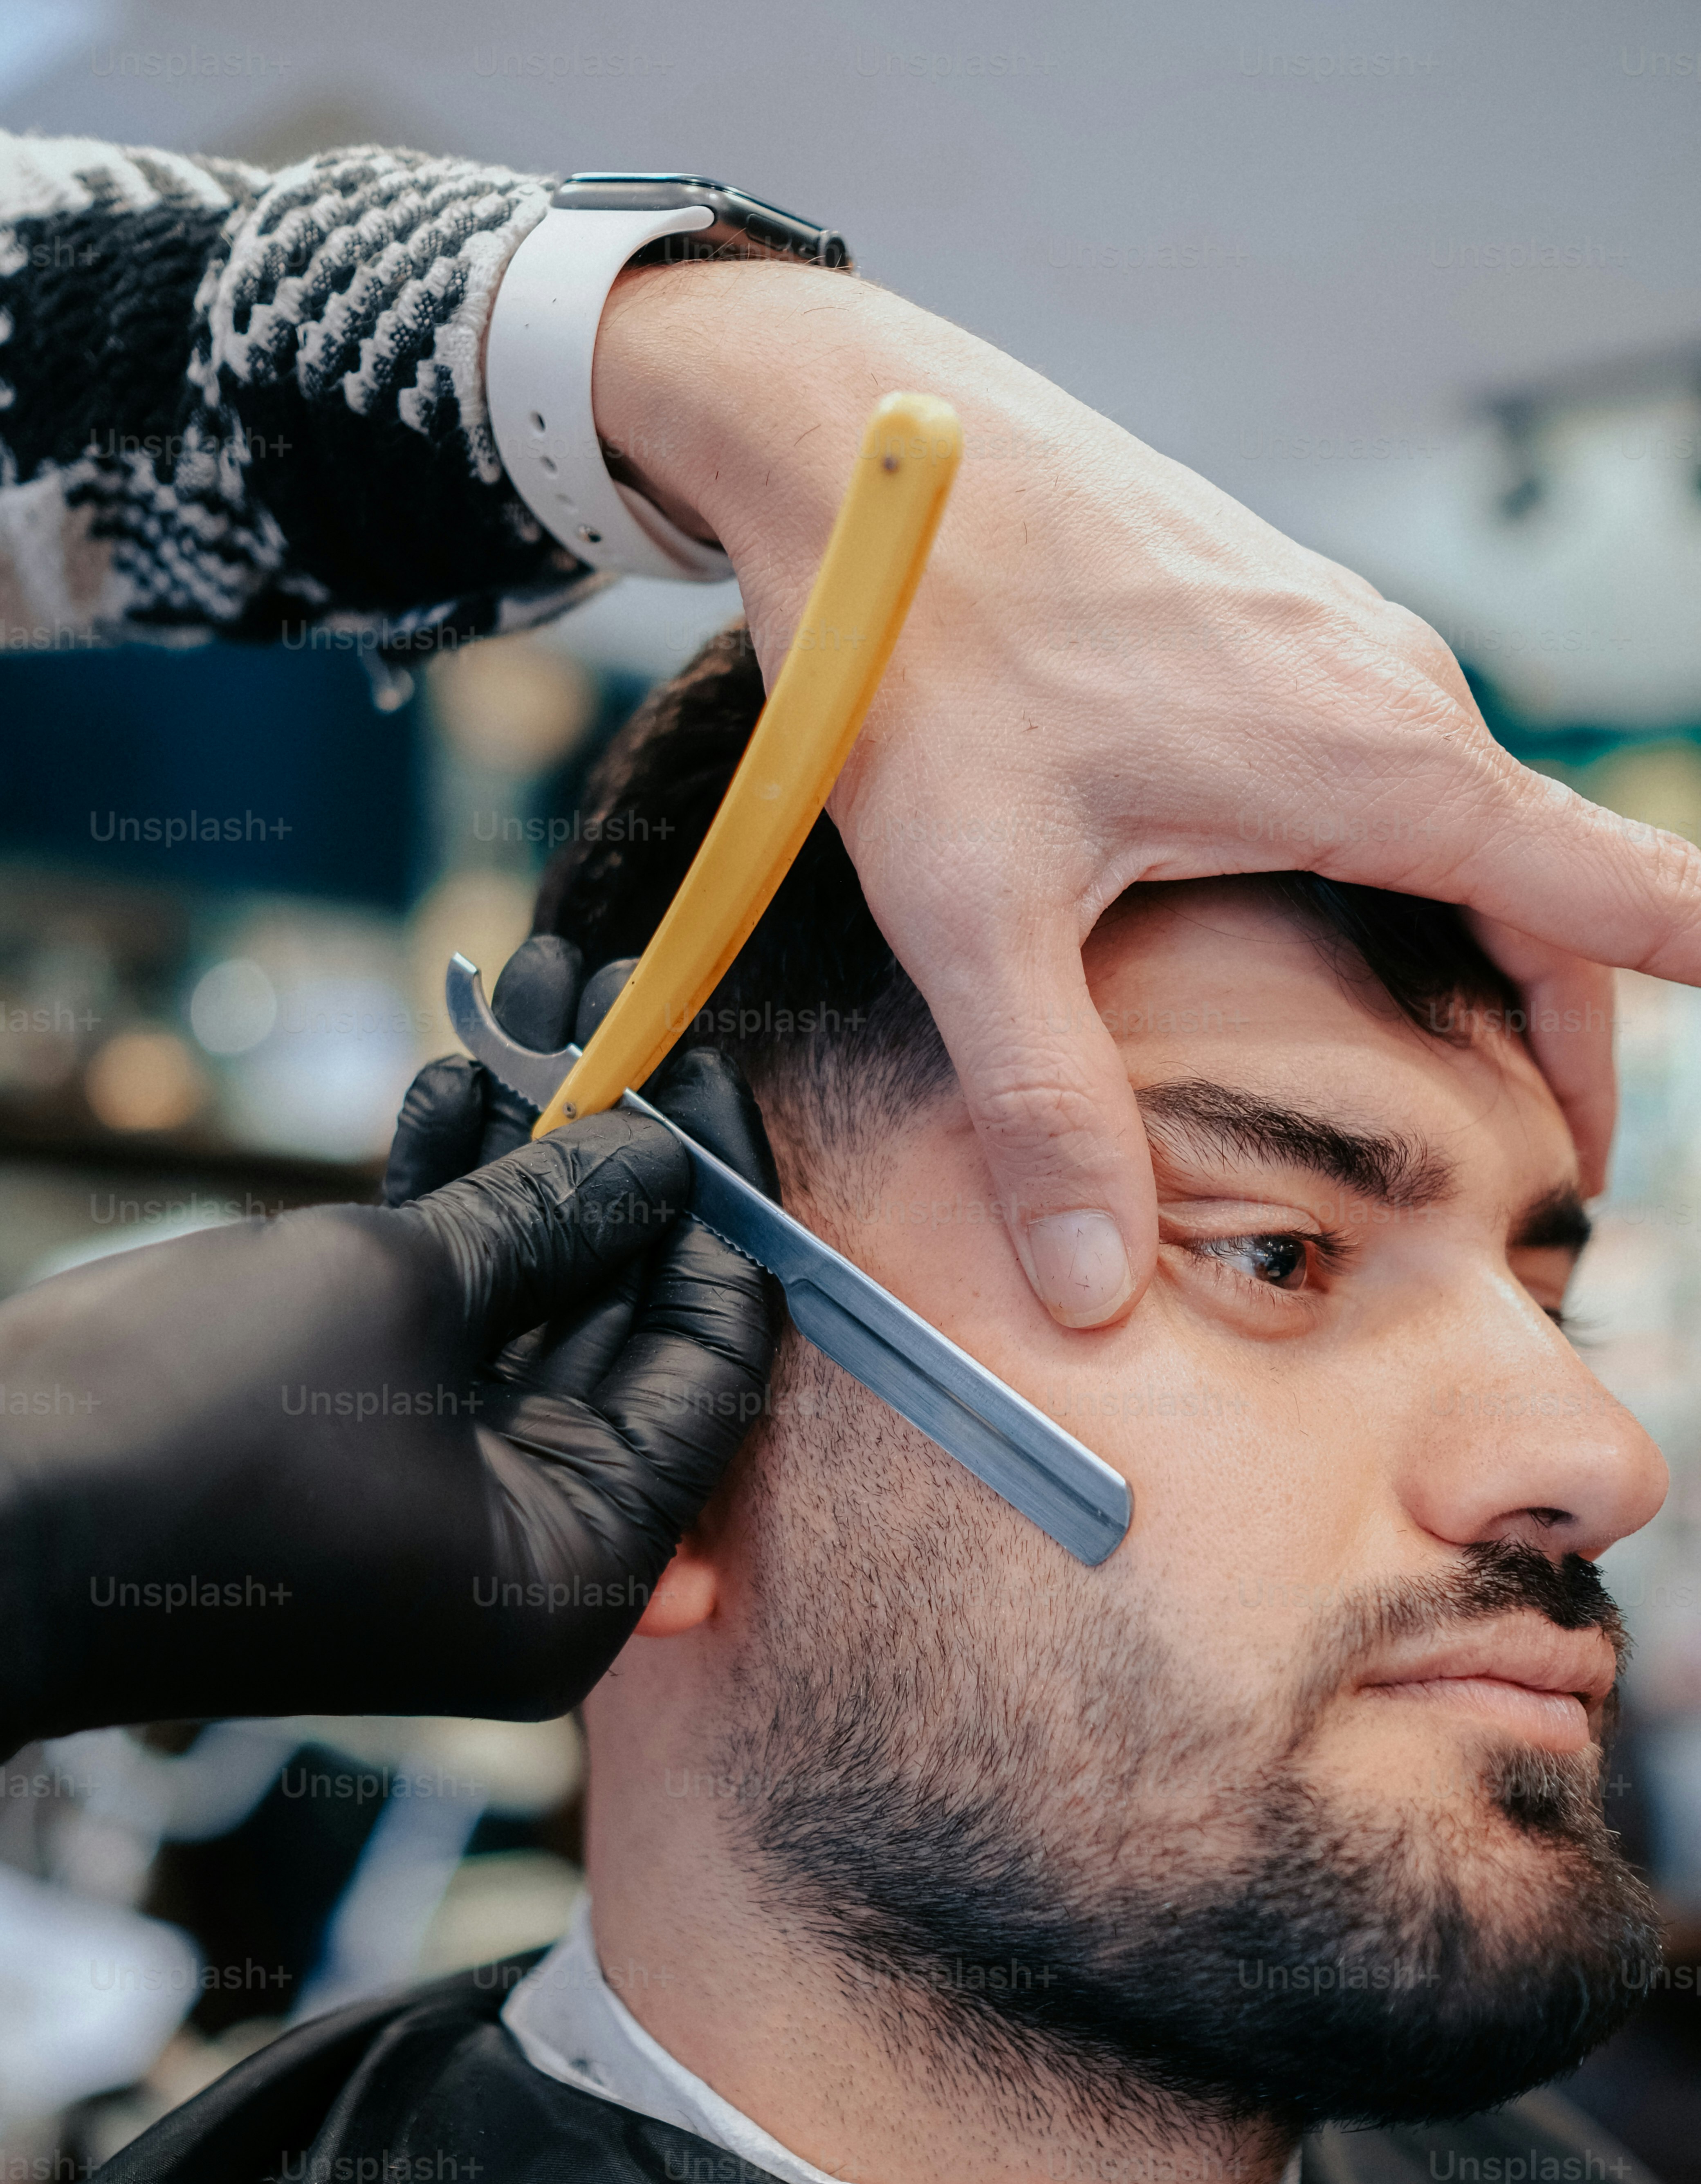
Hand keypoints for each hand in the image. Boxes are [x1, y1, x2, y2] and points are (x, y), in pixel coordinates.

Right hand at [0, 941, 775, 1747]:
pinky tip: (463, 1074)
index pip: (709, 1363)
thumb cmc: (195, 1427)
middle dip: (615, 1154)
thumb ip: (550, 1216)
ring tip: (542, 993)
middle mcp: (527, 1548)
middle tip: (624, 1008)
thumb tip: (656, 1153)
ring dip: (525, 1149)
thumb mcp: (402, 1291)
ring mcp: (440, 1496)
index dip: (715, 1203)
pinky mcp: (358, 1440)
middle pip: (621, 1320)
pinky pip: (439, 1318)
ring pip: (525, 1297)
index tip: (703, 1068)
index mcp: (580, 1567)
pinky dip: (447, 1206)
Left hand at [591, 258, 1700, 1323]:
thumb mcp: (973, 906)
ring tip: (1452, 1086)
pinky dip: (1410, 877)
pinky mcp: (1280, 629)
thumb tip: (1092, 1290)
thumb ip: (1046, 1103)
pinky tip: (1342, 948)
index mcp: (1379, 764)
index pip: (1614, 901)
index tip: (1615, 1139)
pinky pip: (1395, 774)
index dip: (1660, 1011)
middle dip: (1555, 1041)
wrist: (863, 433)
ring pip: (1470, 835)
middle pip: (1546, 897)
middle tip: (1535, 1178)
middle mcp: (1394, 693)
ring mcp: (1341, 648)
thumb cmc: (921, 644)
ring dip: (1481, 956)